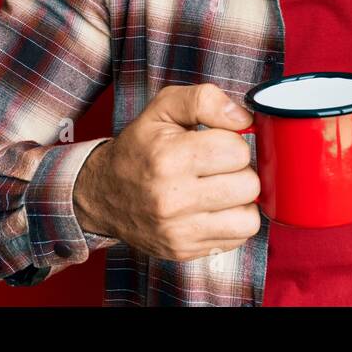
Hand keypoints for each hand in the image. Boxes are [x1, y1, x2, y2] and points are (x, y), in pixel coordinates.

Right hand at [73, 83, 260, 262]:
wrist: (102, 193)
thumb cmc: (139, 147)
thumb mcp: (164, 108)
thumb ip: (205, 100)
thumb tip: (244, 118)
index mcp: (168, 157)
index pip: (237, 151)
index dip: (234, 142)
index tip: (218, 143)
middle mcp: (172, 198)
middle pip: (248, 185)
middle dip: (240, 171)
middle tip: (220, 167)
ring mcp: (178, 231)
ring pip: (248, 217)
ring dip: (241, 200)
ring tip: (221, 188)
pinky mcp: (183, 251)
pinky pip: (237, 239)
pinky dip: (233, 222)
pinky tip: (214, 208)